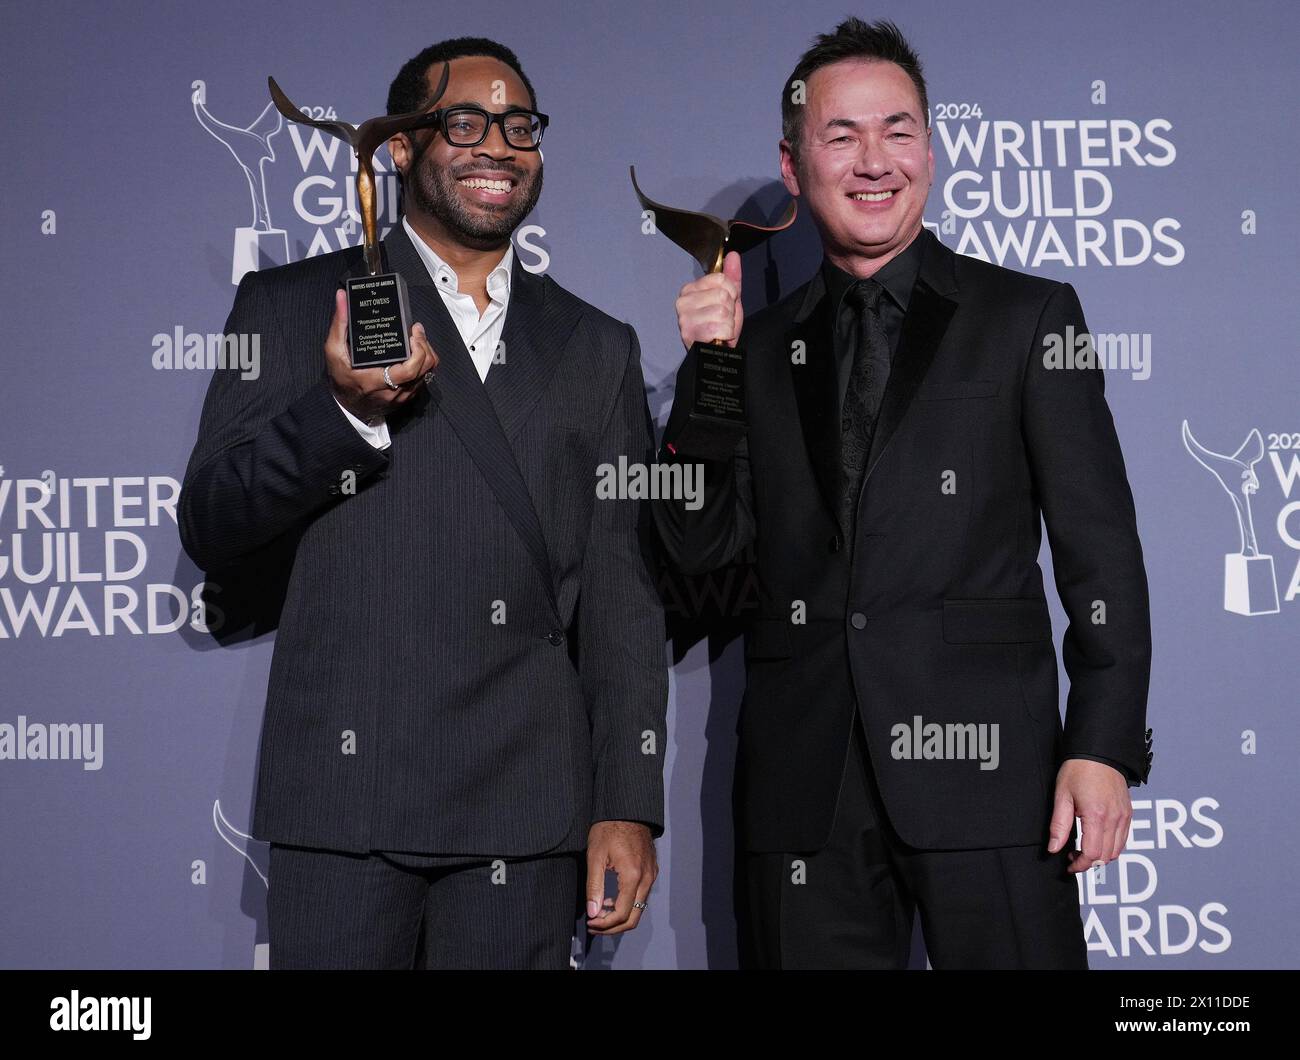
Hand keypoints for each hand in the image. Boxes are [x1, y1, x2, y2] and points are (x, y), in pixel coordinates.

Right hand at [326, 287, 438, 422]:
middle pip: (425, 369)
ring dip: (426, 354)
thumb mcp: (334, 352)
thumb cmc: (341, 380)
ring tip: (417, 339)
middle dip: (425, 346)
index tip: (414, 331)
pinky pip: (424, 380)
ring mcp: (403, 396)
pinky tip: (415, 353)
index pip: (410, 370)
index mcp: (377, 381)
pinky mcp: (408, 398)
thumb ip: (339, 324)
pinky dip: (423, 364)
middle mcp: (394, 392)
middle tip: (416, 330)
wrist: (347, 407)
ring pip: (428, 374)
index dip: (418, 350)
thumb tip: (342, 297)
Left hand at [584, 821, 657, 935]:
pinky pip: (641, 896)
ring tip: (599, 913)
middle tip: (595, 925)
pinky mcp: (651, 870)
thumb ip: (594, 887)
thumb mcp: (595, 856)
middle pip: (634, 917)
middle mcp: (647, 878)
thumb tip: (593, 912)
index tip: (591, 923)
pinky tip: (611, 899)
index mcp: (633, 876)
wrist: (627, 809)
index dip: (605, 924)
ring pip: (639, 908)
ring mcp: (651, 874)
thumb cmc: (609, 828)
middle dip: (613, 927)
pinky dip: (627, 904)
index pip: (622, 914)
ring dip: (620, 916)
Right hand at [675, 250, 741, 349]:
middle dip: (730, 311)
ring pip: (722, 311)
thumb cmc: (720, 326)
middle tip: (722, 320)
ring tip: (720, 329)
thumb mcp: (729, 299)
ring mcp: (684, 318)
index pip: (721, 279)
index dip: (732, 293)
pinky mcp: (689, 333)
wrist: (715, 351)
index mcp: (691, 289)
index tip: (727, 304)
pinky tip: (718, 337)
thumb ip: (732, 277)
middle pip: (723, 296)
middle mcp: (683, 301)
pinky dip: (726, 334)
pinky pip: (719, 327)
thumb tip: (733, 255)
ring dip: (728, 324)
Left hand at [1047, 758, 1132, 872]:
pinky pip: (1123, 839)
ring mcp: (1124, 816)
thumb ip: (1059, 826)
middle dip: (1088, 862)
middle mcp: (1114, 819)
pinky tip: (1096, 839)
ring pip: (1117, 850)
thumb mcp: (1062, 796)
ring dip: (1101, 856)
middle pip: (1106, 856)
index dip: (1079, 864)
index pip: (1092, 854)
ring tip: (1083, 849)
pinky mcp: (1128, 813)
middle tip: (1072, 856)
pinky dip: (1111, 846)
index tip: (1069, 865)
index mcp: (1096, 816)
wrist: (1099, 753)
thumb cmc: (1078, 770)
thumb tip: (1054, 848)